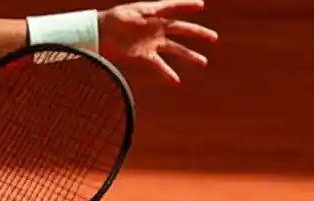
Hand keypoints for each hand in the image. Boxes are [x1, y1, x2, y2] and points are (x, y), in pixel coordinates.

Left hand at [98, 0, 218, 82]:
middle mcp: (157, 27)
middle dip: (198, 33)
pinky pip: (159, 65)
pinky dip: (168, 72)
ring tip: (204, 62)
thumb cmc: (114, 18)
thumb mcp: (133, 11)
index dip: (187, 5)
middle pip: (182, 30)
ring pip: (176, 49)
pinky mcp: (144, 55)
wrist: (99, 33)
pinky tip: (177, 80)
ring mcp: (152, 42)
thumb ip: (149, 12)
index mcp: (155, 13)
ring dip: (190, 55)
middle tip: (213, 37)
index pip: (176, 7)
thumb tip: (159, 13)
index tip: (201, 5)